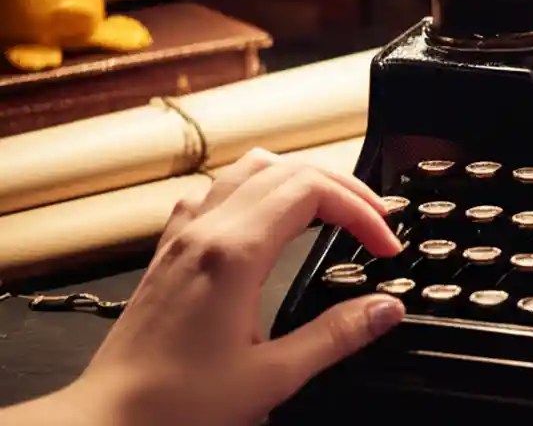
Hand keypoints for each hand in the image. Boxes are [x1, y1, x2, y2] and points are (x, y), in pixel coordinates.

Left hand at [17, 148, 406, 425]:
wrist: (110, 420)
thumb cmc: (178, 404)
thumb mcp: (273, 376)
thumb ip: (336, 336)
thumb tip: (385, 308)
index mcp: (234, 254)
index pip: (313, 191)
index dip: (360, 210)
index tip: (385, 245)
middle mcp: (206, 232)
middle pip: (288, 169)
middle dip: (342, 188)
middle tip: (375, 221)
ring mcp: (183, 237)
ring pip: (249, 169)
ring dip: (300, 178)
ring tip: (333, 207)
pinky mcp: (170, 251)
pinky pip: (215, 192)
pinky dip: (255, 188)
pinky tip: (266, 216)